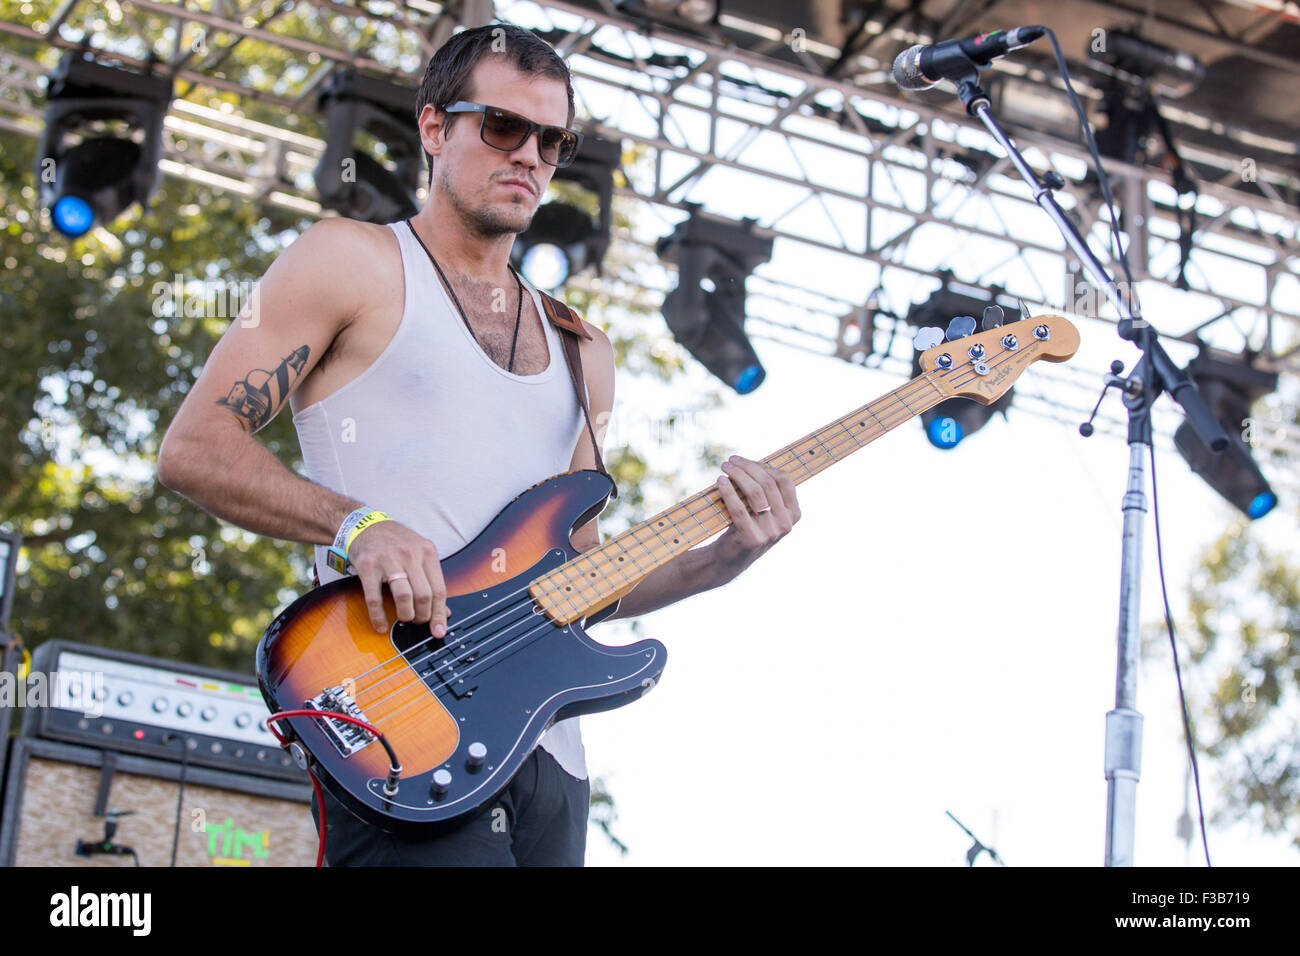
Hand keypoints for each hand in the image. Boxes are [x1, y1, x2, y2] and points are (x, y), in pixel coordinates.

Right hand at [346, 520, 449, 635]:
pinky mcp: (368, 566)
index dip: (439, 613)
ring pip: (404, 596)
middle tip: (417, 620)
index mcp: (427, 551)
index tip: (439, 630)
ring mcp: (388, 560)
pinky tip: (381, 625)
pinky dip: (379, 616)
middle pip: (424, 595)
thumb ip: (432, 581)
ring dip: (406, 615)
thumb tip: (444, 612)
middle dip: (422, 615)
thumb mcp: (419, 554)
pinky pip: (375, 598)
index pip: (439, 589)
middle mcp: (410, 554)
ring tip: (404, 618)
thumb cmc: (396, 543)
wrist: (365, 526)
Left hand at [711, 454, 800, 577]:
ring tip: (724, 468)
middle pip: (768, 483)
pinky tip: (720, 481)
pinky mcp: (752, 539)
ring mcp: (771, 533)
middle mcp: (786, 524)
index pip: (784, 480)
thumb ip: (766, 491)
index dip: (764, 466)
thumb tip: (754, 462)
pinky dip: (728, 491)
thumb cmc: (745, 528)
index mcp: (794, 514)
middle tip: (730, 461)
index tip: (744, 461)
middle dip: (747, 467)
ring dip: (738, 475)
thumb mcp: (764, 512)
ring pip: (755, 493)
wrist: (730, 560)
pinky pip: (739, 509)